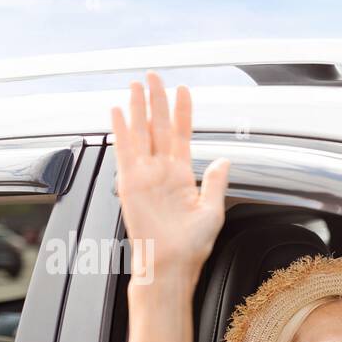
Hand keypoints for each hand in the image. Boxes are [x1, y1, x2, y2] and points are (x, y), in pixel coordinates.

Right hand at [111, 72, 229, 288]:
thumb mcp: (212, 211)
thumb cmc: (191, 246)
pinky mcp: (129, 184)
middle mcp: (162, 172)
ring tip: (135, 85)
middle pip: (159, 128)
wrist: (172, 265)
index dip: (183, 112)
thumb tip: (223, 161)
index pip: (182, 136)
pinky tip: (118, 111)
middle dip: (157, 101)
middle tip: (153, 76)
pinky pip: (125, 152)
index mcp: (182, 177)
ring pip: (140, 134)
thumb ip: (215, 183)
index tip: (184, 90)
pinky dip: (121, 131)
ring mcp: (145, 176)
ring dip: (138, 108)